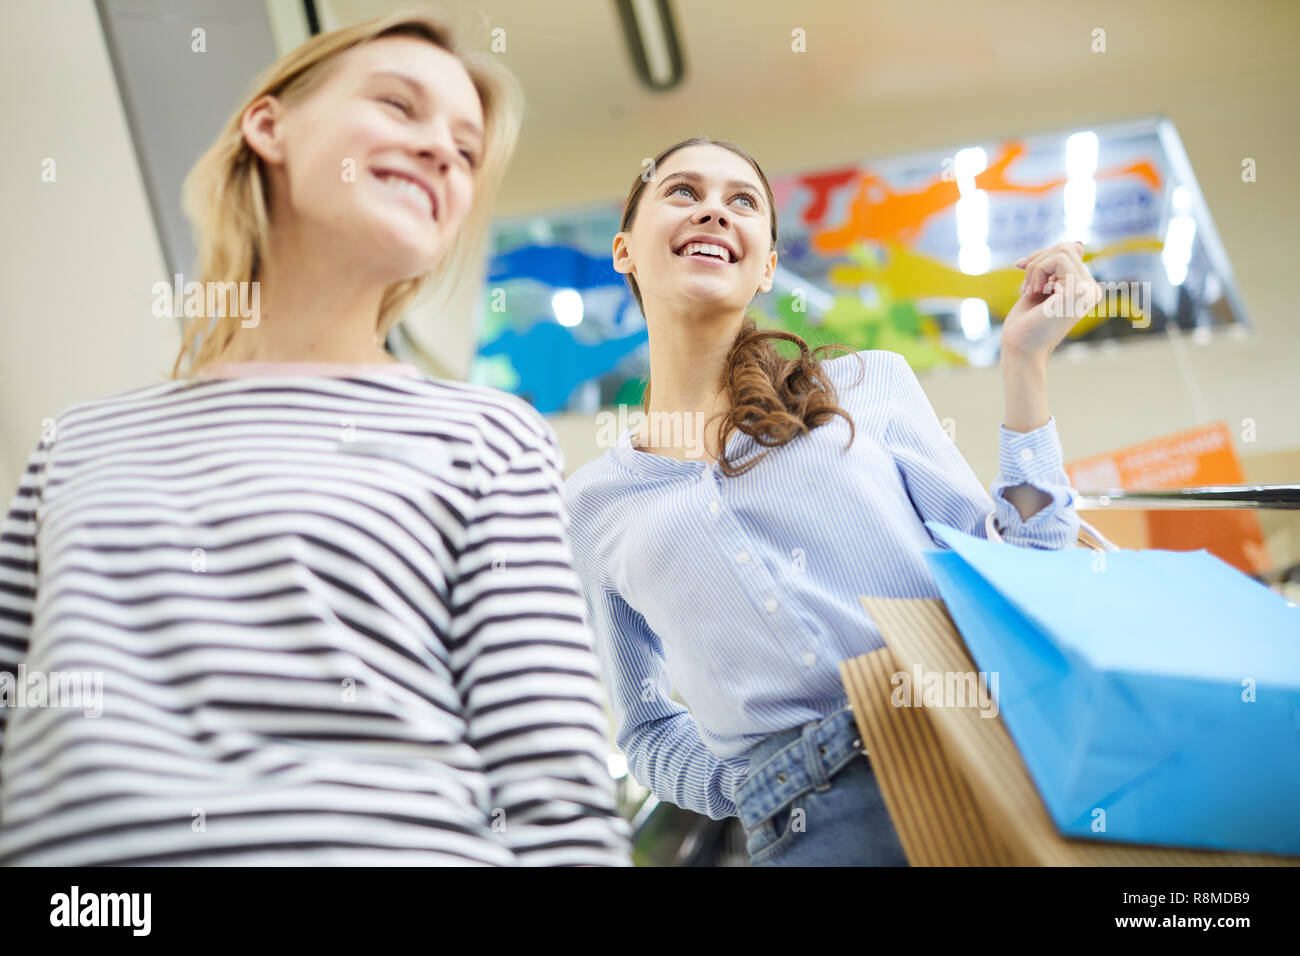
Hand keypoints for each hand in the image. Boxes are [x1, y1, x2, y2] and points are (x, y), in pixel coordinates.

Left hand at [1000, 240, 1102, 362]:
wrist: (1019, 349)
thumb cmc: (1025, 324)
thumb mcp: (1041, 288)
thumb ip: (1058, 269)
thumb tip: (1079, 243)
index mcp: (1086, 289)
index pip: (1070, 251)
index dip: (1041, 256)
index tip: (1020, 266)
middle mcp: (1092, 289)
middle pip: (1066, 246)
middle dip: (1037, 260)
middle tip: (1024, 285)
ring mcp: (1088, 290)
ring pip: (1063, 249)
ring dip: (1035, 266)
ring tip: (1028, 290)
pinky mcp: (1079, 291)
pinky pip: (1058, 260)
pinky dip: (1038, 271)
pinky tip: (1033, 292)